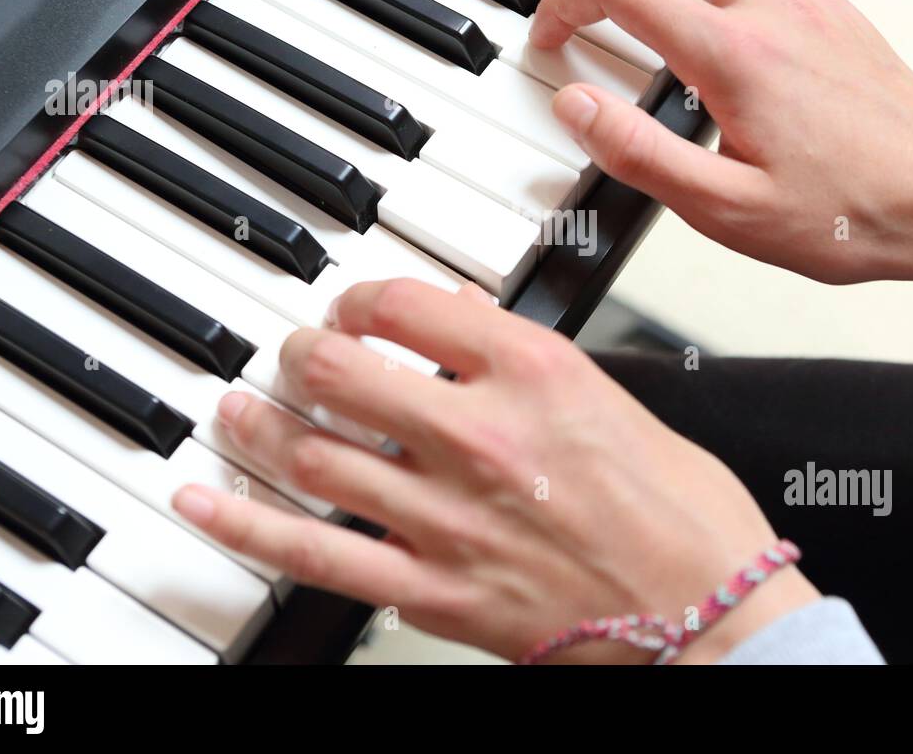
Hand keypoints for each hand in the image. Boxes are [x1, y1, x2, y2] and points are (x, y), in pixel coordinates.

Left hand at [172, 279, 817, 662]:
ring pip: (310, 453)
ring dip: (259, 425)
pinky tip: (205, 503)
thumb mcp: (613, 395)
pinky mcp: (431, 588)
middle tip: (295, 354)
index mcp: (533, 372)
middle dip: (300, 352)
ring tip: (240, 412)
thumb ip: (525, 355)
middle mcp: (478, 435)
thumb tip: (460, 319)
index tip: (355, 310)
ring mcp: (446, 515)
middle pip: (337, 369)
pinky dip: (245, 526)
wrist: (706, 615)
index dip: (358, 298)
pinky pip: (313, 553)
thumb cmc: (681, 512)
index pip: (403, 304)